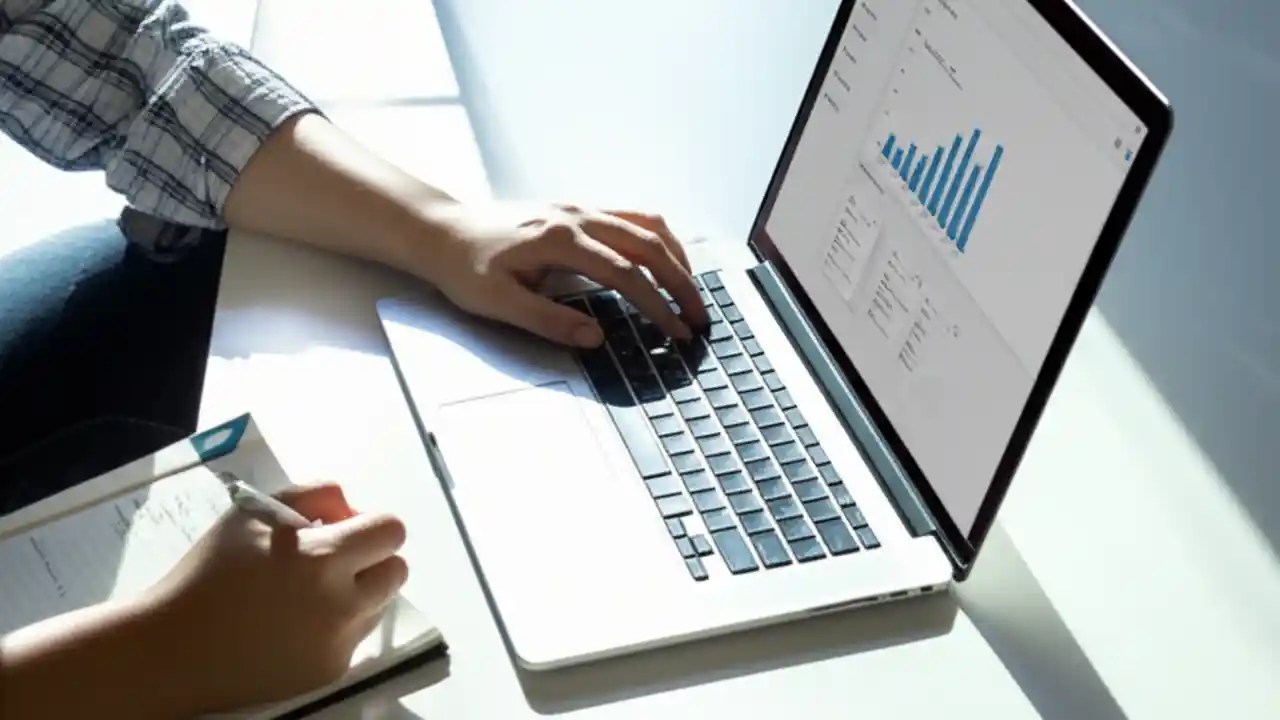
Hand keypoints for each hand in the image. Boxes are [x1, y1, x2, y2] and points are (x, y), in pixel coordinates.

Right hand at [143, 482, 407, 713]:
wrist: (171, 650)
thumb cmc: (207, 573)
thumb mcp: (252, 513)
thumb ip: (313, 494)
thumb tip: (351, 507)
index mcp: (322, 557)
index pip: (390, 531)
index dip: (369, 525)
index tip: (339, 531)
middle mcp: (341, 603)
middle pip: (396, 571)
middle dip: (372, 560)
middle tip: (331, 562)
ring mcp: (338, 642)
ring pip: (379, 605)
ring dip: (358, 594)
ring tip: (308, 595)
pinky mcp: (330, 671)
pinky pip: (353, 638)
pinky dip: (336, 628)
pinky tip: (294, 626)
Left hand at [413, 202, 709, 347]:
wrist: (442, 232)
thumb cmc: (465, 268)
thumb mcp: (499, 303)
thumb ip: (549, 321)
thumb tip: (595, 338)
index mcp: (560, 240)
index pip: (625, 274)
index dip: (655, 305)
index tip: (675, 331)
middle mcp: (577, 217)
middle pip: (648, 245)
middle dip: (680, 283)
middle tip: (699, 317)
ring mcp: (580, 209)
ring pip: (646, 226)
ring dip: (676, 258)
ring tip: (691, 290)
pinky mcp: (578, 211)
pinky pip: (631, 217)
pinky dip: (658, 239)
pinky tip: (666, 260)